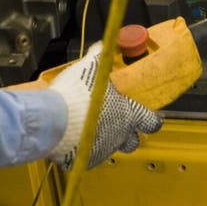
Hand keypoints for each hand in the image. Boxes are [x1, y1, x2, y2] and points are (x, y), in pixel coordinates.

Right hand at [48, 42, 161, 170]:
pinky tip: (74, 137)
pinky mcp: (88, 160)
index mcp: (127, 113)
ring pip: (111, 148)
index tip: (153, 119)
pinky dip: (85, 147)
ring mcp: (105, 149)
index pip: (151, 121)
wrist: (53, 118)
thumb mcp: (89, 68)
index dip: (152, 119)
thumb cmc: (76, 93)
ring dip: (104, 139)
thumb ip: (99, 57)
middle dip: (128, 134)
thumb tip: (103, 45)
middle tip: (116, 122)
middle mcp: (120, 134)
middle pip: (133, 140)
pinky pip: (90, 155)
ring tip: (89, 126)